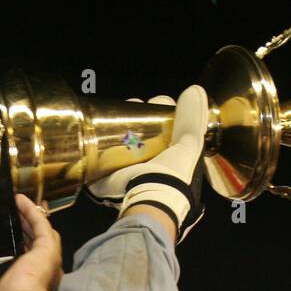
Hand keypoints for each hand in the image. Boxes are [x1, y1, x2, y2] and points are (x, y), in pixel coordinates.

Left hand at [0, 195, 62, 290]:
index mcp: (19, 284)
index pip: (18, 257)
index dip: (13, 241)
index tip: (1, 229)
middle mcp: (35, 272)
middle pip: (30, 241)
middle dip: (22, 224)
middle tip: (10, 208)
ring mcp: (44, 259)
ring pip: (38, 231)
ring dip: (28, 215)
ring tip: (16, 199)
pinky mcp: (48, 249)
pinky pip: (41, 224)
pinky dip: (31, 211)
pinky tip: (19, 198)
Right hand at [86, 85, 208, 240]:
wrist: (149, 200)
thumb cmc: (173, 175)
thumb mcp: (189, 145)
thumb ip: (193, 120)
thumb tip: (194, 90)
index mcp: (170, 155)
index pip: (164, 123)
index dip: (160, 109)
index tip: (155, 103)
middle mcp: (149, 161)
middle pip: (141, 127)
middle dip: (135, 113)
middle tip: (132, 106)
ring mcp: (126, 168)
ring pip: (120, 136)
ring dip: (116, 122)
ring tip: (114, 114)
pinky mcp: (106, 175)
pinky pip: (99, 153)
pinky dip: (97, 139)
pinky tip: (97, 126)